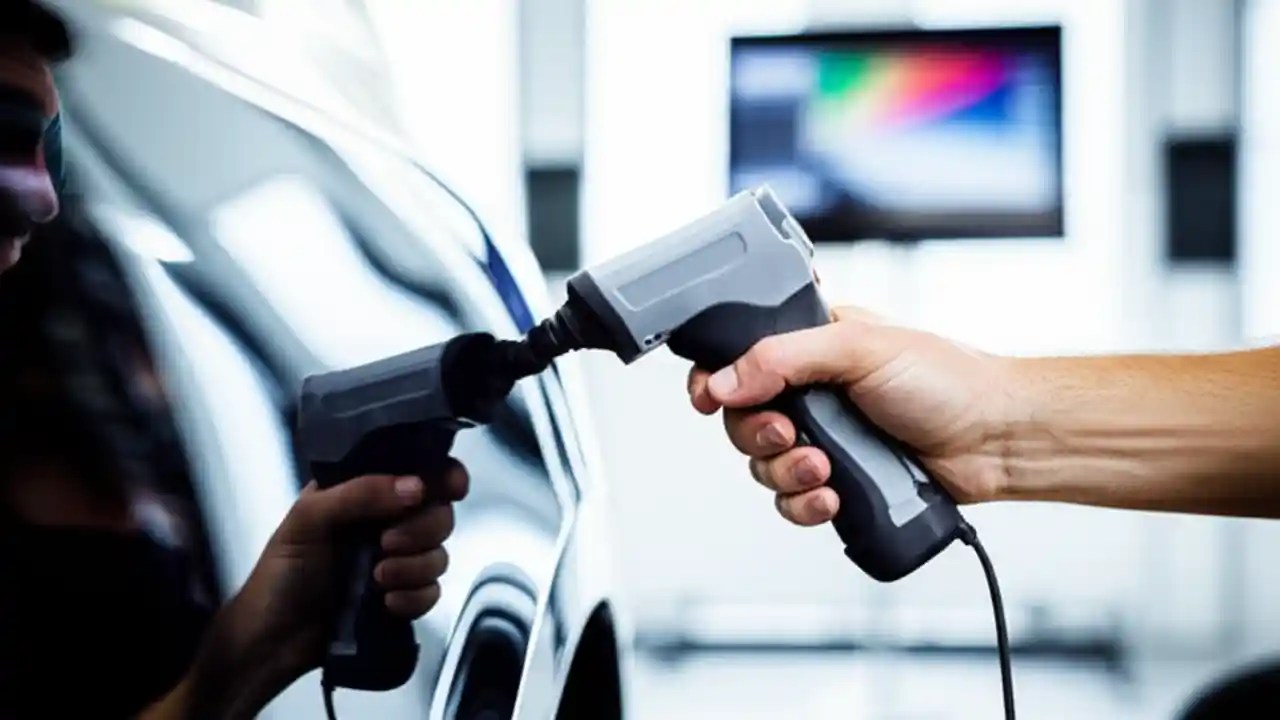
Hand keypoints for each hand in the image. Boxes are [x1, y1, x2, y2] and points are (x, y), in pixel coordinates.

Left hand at [234, 463, 467, 683]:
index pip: (416, 470)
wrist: (272, 639)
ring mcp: (397, 560)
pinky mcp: (402, 597)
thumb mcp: (308, 519)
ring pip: (439, 553)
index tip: (452, 488)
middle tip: (387, 543)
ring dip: (415, 567)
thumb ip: (359, 494)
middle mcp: (386, 521)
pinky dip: (414, 598)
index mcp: (364, 490)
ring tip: (378, 579)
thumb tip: (416, 487)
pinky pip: (432, 591)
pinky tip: (386, 604)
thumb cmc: (282, 570)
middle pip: (439, 512)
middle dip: (422, 529)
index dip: (442, 475)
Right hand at [687, 306, 1016, 525]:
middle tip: (789, 434)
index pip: (741, 358)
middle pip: (744, 419)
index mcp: (813, 345)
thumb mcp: (860, 349)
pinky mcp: (841, 481)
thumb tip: (726, 380)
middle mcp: (814, 392)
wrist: (999, 441)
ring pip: (765, 465)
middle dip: (758, 434)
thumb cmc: (951, 380)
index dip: (718, 380)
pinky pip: (794, 501)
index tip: (711, 398)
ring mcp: (827, 438)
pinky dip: (805, 505)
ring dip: (786, 473)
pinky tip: (833, 498)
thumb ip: (784, 356)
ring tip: (825, 469)